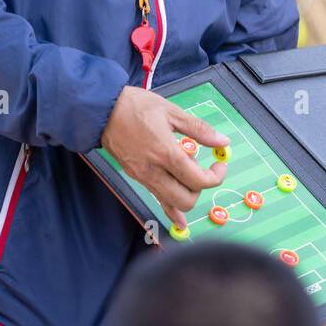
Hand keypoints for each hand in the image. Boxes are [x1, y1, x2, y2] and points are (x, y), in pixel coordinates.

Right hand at [100, 86, 227, 230]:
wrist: (102, 111)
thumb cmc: (135, 107)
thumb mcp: (172, 111)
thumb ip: (199, 129)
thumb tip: (223, 141)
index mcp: (165, 153)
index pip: (198, 180)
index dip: (216, 176)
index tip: (219, 164)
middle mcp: (153, 171)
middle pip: (186, 199)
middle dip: (202, 188)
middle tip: (206, 170)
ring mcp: (143, 177)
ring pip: (171, 204)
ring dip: (187, 195)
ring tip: (189, 174)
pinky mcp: (136, 178)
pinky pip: (157, 199)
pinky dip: (170, 209)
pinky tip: (179, 219)